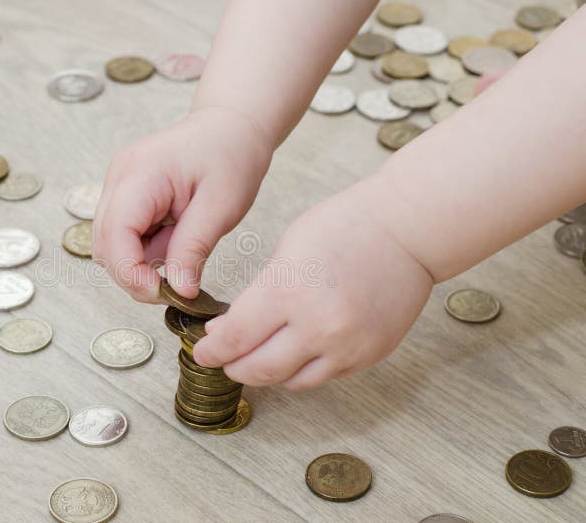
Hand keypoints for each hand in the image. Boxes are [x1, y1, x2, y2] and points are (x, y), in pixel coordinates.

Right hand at [93, 106, 273, 301]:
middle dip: (134, 273)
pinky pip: (123, 234)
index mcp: (140, 173)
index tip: (162, 293)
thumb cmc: (231, 155)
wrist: (232, 126)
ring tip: (181, 250)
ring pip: (110, 243)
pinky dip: (145, 249)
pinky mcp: (125, 193)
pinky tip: (173, 239)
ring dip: (140, 261)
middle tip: (176, 285)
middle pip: (104, 244)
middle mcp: (119, 177)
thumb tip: (180, 291)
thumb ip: (194, 249)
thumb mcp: (221, 206)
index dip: (130, 272)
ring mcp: (118, 183)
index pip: (115, 234)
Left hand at [193, 194, 433, 389]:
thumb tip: (227, 329)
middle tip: (223, 359)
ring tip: (255, 357)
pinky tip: (291, 354)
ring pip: (289, 381)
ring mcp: (347, 346)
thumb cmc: (344, 227)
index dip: (211, 350)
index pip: (234, 338)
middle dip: (232, 366)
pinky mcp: (368, 356)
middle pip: (258, 369)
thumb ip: (257, 295)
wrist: (407, 231)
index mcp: (288, 292)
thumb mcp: (285, 251)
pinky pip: (322, 377)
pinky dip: (299, 370)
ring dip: (265, 373)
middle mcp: (318, 327)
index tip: (202, 351)